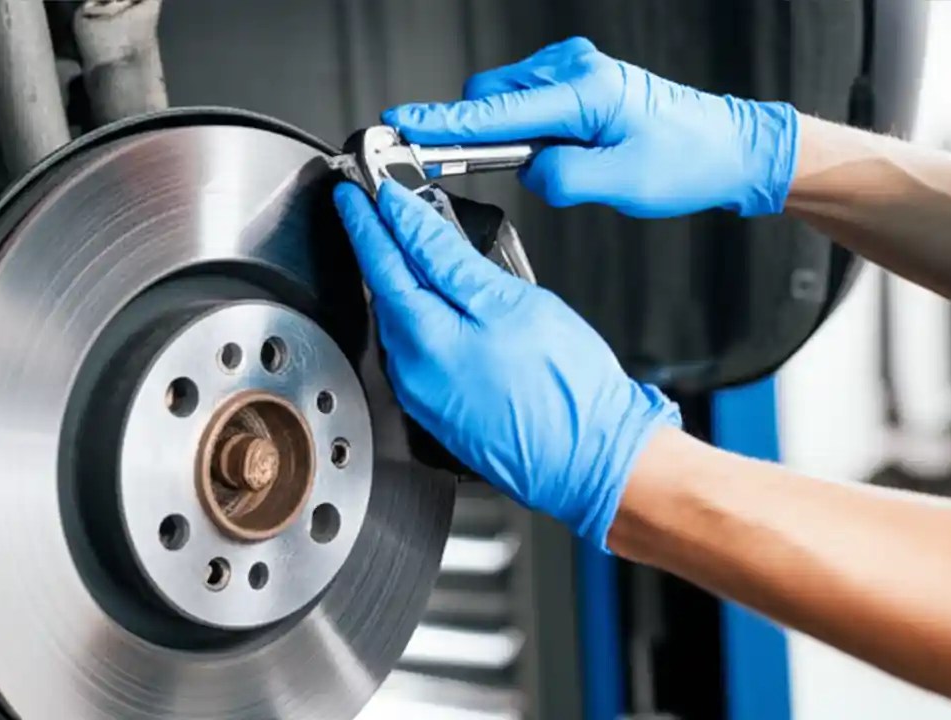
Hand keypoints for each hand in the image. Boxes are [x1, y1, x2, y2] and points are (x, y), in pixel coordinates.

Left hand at [334, 180, 680, 549]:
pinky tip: (435, 302)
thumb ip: (453, 262)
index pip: (381, 263)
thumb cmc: (567, 394)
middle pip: (384, 292)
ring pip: (400, 322)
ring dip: (399, 280)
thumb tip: (413, 226)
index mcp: (424, 340)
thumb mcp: (512, 304)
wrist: (595, 463)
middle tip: (374, 206)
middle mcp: (411, 372)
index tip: (355, 194)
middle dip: (378, 245)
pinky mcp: (441, 410)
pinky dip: (419, 315)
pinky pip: (416, 350)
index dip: (368, 221)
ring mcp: (423, 395)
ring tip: (405, 243)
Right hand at [383, 37, 798, 217]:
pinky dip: (530, 131)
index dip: (442, 123)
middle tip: (508, 168)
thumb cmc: (687, 161)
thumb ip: (558, 178)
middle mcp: (574, 70)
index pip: (493, 112)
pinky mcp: (579, 82)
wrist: (729, 148)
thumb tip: (527, 170)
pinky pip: (528, 105)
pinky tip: (565, 151)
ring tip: (562, 162)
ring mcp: (575, 72)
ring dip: (513, 137)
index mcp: (584, 90)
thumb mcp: (620, 184)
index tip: (401, 126)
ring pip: (507, 103)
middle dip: (484, 136)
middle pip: (490, 99)